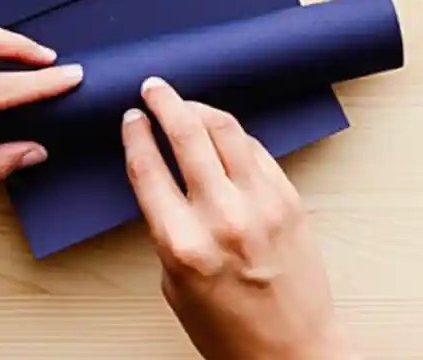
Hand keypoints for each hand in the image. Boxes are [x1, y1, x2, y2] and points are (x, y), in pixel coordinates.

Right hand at [123, 77, 358, 359]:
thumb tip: (162, 179)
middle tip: (154, 88)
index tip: (130, 118)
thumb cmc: (229, 328)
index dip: (135, 134)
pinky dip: (234, 136)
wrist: (292, 350)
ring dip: (201, 108)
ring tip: (186, 102)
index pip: (149, 167)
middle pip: (187, 134)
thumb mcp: (174, 282)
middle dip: (165, 103)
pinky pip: (257, 151)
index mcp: (182, 243)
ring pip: (227, 130)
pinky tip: (222, 133)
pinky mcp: (289, 199)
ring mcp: (261, 204)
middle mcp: (222, 217)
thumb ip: (166, 228)